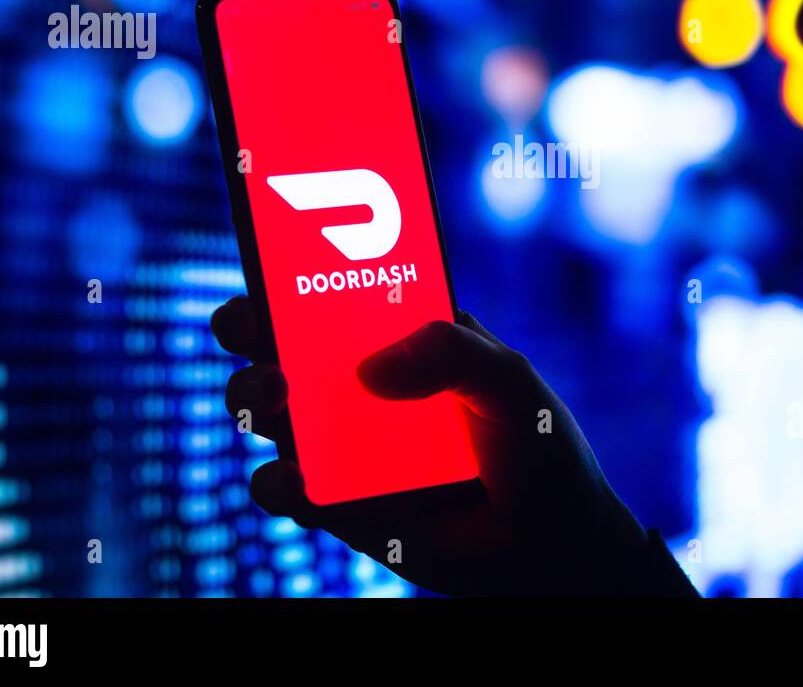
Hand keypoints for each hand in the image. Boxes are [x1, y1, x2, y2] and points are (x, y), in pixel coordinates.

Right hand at [211, 297, 653, 595]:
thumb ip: (452, 355)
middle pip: (286, 341)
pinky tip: (295, 479)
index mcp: (406, 334)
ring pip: (270, 410)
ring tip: (273, 398)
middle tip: (253, 327)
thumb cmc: (538, 447)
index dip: (298, 267)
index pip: (342, 288)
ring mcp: (346, 443)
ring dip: (252, 396)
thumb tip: (369, 369)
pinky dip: (276, 482)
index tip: (274, 257)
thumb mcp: (510, 382)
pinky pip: (285, 488)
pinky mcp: (337, 504)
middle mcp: (365, 382)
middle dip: (252, 325)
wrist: (550, 545)